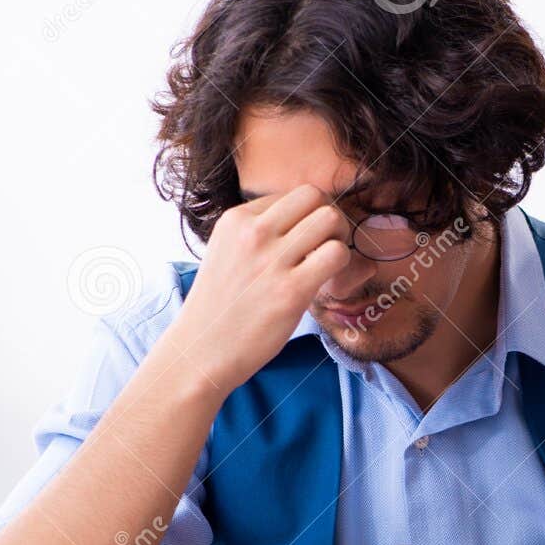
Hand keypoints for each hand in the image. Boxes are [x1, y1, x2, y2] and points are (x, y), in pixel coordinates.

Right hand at [161, 184, 350, 392]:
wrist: (202, 349)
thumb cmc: (220, 306)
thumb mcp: (227, 251)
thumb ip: (257, 232)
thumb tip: (301, 221)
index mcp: (236, 219)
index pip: (291, 195)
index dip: (307, 216)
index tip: (305, 241)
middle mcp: (253, 232)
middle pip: (314, 196)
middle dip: (329, 217)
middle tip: (326, 245)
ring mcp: (272, 260)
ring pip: (330, 218)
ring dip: (339, 238)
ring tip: (327, 263)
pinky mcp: (291, 290)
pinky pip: (337, 254)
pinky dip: (343, 264)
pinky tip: (327, 281)